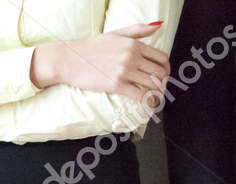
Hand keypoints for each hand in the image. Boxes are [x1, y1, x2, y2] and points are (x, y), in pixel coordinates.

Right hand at [31, 22, 169, 105]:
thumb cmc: (90, 47)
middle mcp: (132, 57)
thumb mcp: (116, 33)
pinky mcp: (115, 85)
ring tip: (154, 99)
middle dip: (163, 84)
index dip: (167, 69)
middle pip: (160, 73)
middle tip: (158, 90)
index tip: (163, 76)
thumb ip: (138, 30)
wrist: (68, 59)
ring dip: (157, 94)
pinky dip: (147, 102)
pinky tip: (147, 106)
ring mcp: (124, 71)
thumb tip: (158, 26)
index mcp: (134, 44)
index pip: (161, 58)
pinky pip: (139, 95)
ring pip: (152, 85)